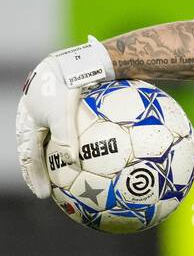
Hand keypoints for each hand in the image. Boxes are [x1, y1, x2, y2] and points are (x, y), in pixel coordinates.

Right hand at [15, 37, 113, 198]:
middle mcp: (39, 116)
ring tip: (75, 173)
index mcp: (30, 122)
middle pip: (39, 150)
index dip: (34, 176)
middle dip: (44, 170)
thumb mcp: (62, 115)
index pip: (28, 156)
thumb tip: (72, 165)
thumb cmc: (66, 87)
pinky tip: (103, 148)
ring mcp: (52, 109)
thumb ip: (66, 140)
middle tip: (54, 189)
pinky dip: (84, 140)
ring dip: (62, 156)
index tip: (43, 196)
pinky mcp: (69, 102)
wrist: (77, 59)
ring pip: (56, 138)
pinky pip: (76, 126)